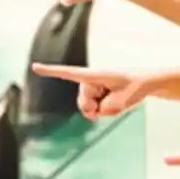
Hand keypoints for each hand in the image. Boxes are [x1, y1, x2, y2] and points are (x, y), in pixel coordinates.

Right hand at [31, 63, 150, 119]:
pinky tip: (113, 102)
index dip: (52, 71)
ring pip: (88, 108)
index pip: (69, 73)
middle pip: (83, 101)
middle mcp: (91, 80)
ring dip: (101, 110)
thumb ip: (107, 107)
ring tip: (116, 101)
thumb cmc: (136, 87)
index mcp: (95, 75)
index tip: (34, 66)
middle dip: (94, 108)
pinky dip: (104, 111)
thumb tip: (96, 112)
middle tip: (113, 104)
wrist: (145, 84)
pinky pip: (94, 110)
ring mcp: (93, 88)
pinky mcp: (96, 95)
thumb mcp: (124, 101)